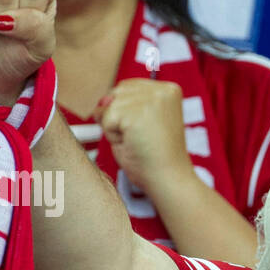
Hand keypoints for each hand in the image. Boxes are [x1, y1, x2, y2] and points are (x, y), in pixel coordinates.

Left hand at [94, 79, 193, 195]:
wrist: (169, 181)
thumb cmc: (154, 158)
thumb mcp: (140, 122)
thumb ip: (122, 105)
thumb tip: (101, 102)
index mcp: (169, 90)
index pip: (127, 88)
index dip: (126, 112)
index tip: (147, 132)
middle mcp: (162, 90)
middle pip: (116, 92)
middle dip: (119, 117)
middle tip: (142, 139)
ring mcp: (151, 100)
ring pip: (109, 106)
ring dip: (116, 128)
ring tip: (138, 142)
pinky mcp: (137, 113)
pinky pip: (106, 120)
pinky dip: (113, 137)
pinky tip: (133, 145)